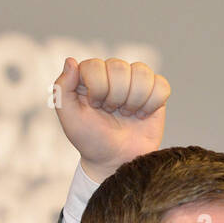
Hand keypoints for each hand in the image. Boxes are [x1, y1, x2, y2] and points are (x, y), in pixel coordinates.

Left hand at [53, 57, 169, 182]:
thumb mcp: (70, 118)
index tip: (95, 107)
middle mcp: (112, 73)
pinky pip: (161, 85)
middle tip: (112, 112)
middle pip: (120, 67)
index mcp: (89, 74)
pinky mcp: (155, 93)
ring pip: (142, 73)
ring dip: (134, 100)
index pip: (96, 65)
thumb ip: (62, 89)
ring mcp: (135, 81)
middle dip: (116, 96)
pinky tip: (142, 114)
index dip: (97, 89)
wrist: (117, 161)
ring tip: (127, 113)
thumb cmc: (91, 140)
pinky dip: (152, 103)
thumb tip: (71, 61)